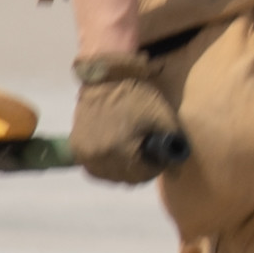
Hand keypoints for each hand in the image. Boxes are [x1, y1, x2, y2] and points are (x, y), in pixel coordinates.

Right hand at [66, 49, 189, 185]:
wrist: (106, 74)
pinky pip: (95, 167)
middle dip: (140, 168)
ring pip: (110, 175)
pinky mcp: (76, 148)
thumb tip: (177, 173)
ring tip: (130, 148)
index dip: (155, 166)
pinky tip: (115, 149)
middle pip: (126, 178)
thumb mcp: (162, 117)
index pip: (142, 175)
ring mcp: (83, 154)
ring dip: (122, 168)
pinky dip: (107, 162)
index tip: (158, 153)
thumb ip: (173, 145)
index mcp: (118, 150)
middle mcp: (96, 157)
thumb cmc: (137, 94)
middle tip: (146, 150)